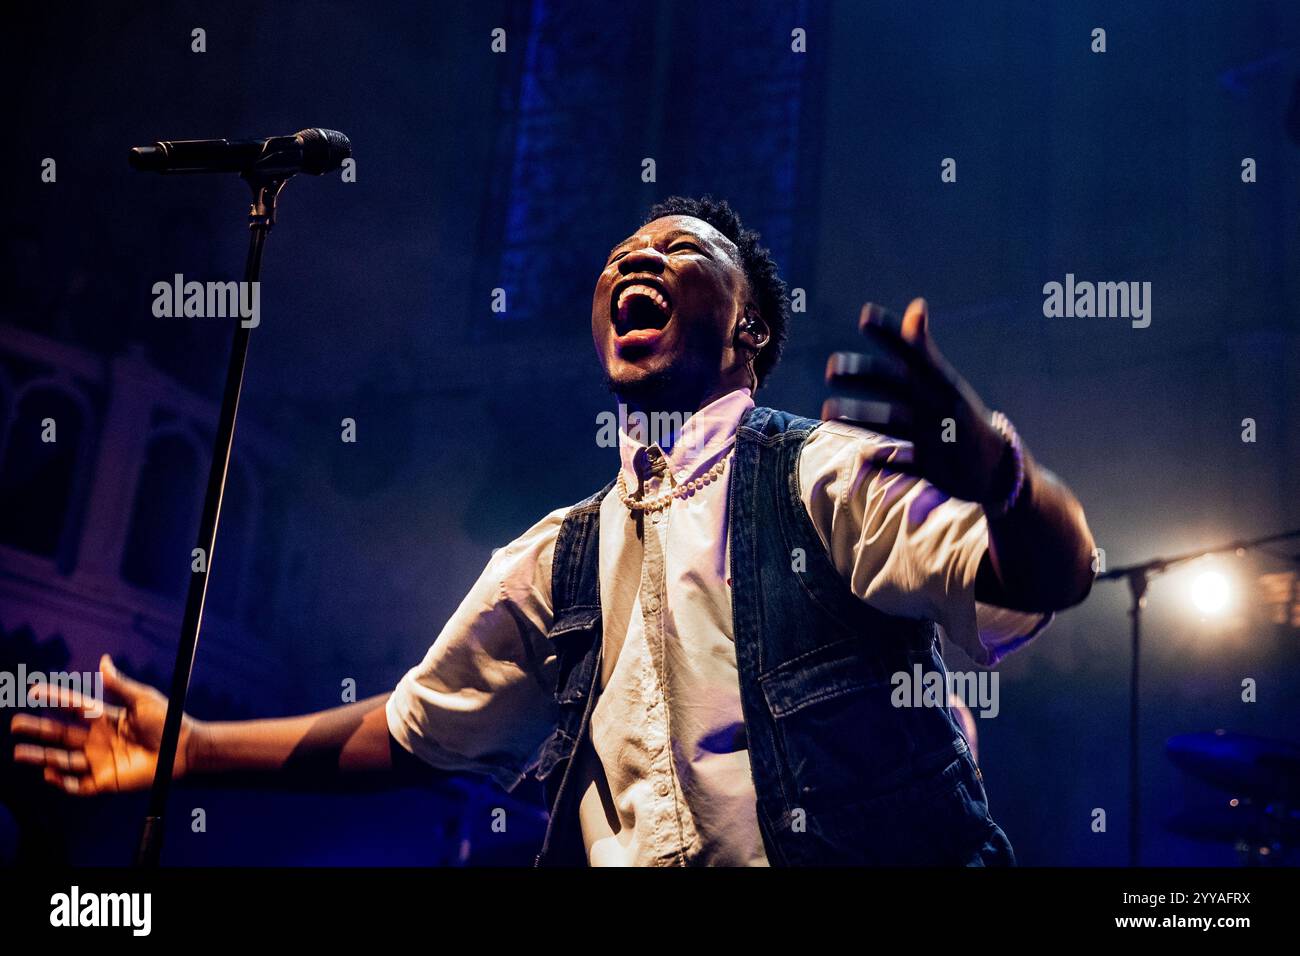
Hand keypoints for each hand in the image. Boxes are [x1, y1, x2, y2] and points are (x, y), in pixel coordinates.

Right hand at [9, 654, 199, 794]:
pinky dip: (62, 782)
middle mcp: (97, 739)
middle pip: (60, 734)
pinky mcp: (105, 781)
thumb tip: (103, 661)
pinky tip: (49, 774)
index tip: (33, 691)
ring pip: (62, 760)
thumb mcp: (142, 700)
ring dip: (40, 757)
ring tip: (18, 752)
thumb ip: (119, 685)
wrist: (184, 749)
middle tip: (15, 724)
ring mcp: (99, 760)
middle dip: (37, 729)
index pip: (72, 707)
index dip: (54, 699)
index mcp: (104, 717)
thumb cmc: (167, 721)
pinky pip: (78, 785)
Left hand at [822, 298, 1011, 505]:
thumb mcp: (947, 381)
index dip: (890, 334)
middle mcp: (938, 405)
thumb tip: (916, 305)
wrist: (995, 464)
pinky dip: (886, 461)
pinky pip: (907, 464)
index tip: (865, 316)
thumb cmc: (960, 415)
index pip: (913, 352)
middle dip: (864, 377)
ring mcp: (937, 437)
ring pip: (895, 424)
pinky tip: (863, 457)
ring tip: (827, 411)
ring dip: (862, 417)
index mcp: (941, 382)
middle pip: (898, 386)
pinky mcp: (934, 469)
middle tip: (830, 369)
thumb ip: (923, 349)